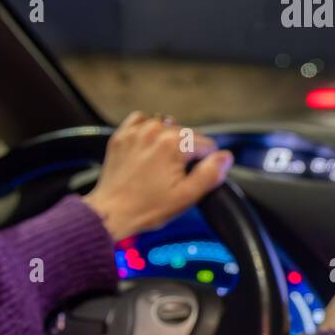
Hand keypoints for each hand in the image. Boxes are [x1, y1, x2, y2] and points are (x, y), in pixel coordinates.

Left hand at [84, 110, 233, 239]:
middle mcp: (154, 130)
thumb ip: (210, 174)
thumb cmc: (145, 208)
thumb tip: (225, 157)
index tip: (189, 179)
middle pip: (188, 135)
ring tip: (159, 166)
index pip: (207, 145)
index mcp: (173, 144)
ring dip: (168, 141)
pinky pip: (142, 121)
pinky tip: (148, 148)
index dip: (204, 164)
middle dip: (186, 153)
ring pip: (168, 127)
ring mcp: (136, 131)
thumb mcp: (186, 196)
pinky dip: (148, 130)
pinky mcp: (122, 135)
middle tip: (172, 177)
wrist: (109, 213)